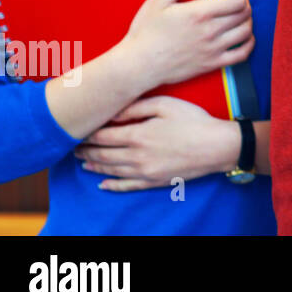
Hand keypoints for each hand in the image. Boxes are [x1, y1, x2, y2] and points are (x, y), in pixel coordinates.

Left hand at [75, 95, 241, 190]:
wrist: (217, 146)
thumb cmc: (194, 120)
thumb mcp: (166, 105)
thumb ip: (137, 108)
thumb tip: (115, 113)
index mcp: (138, 135)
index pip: (103, 136)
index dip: (88, 135)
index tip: (78, 133)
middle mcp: (136, 156)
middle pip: (103, 155)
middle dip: (86, 152)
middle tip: (74, 149)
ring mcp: (144, 171)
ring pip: (112, 171)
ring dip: (95, 167)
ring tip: (83, 163)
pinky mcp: (154, 181)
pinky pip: (127, 186)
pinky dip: (113, 186)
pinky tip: (103, 184)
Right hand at [118, 0, 254, 92]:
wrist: (138, 65)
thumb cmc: (146, 30)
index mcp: (199, 13)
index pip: (237, 0)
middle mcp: (210, 32)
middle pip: (244, 14)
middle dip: (244, 1)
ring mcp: (213, 50)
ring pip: (246, 32)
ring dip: (248, 20)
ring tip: (239, 14)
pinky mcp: (212, 64)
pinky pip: (242, 54)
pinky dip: (249, 43)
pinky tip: (244, 36)